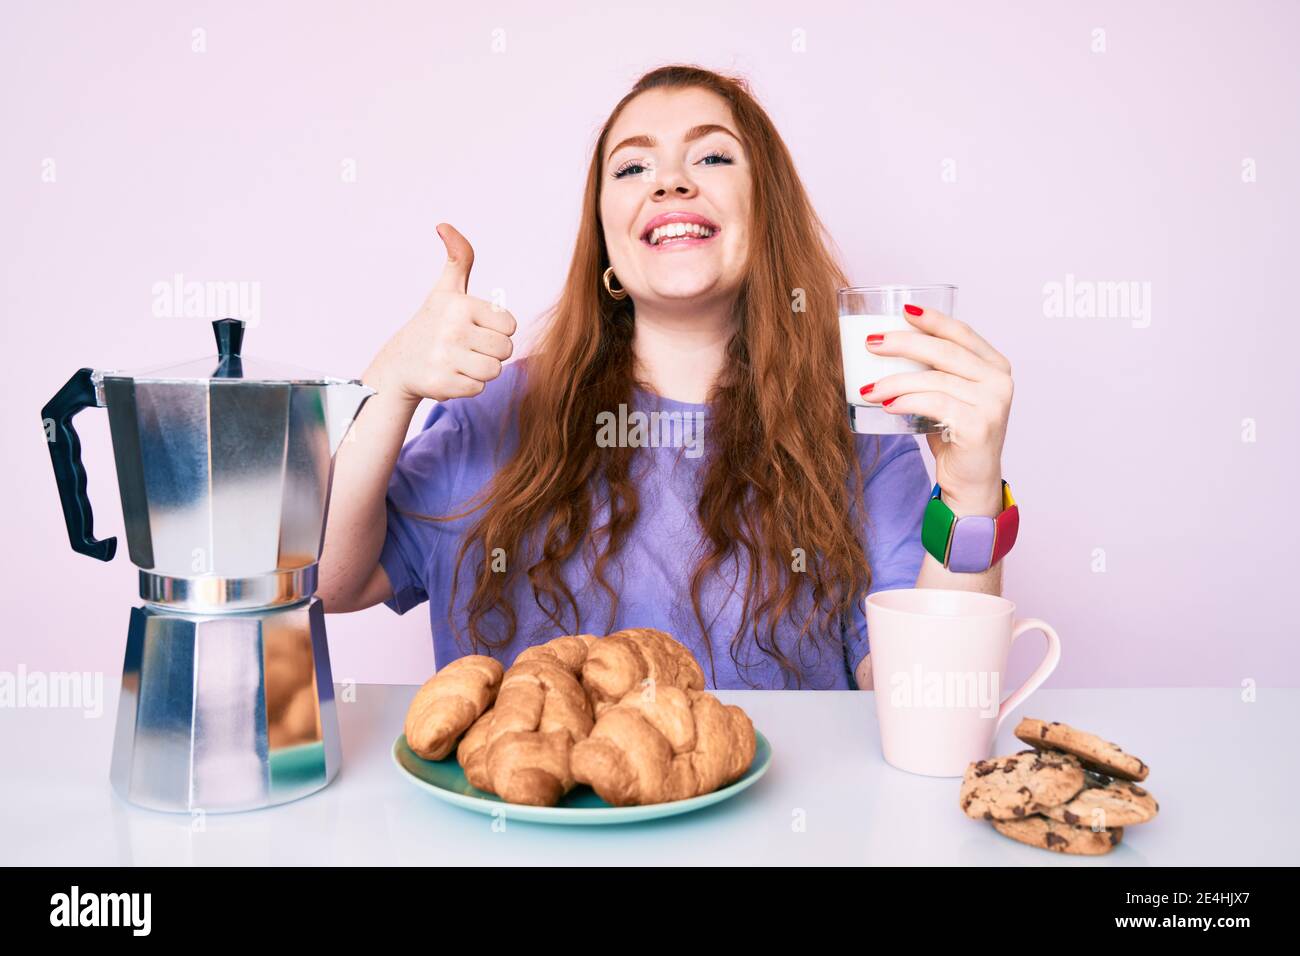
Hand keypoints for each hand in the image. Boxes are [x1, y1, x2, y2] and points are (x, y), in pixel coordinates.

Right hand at [365, 223, 516, 403]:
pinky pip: (478, 389)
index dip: (497, 330)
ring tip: (460, 362)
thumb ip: (458, 258)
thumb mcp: (446, 290)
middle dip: (491, 352)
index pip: (509, 325)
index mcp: (460, 304)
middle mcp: (452, 329)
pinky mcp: (440, 383)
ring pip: (494, 371)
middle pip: (505, 350)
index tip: (475, 328)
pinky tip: (449, 375)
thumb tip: (444, 225)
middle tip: (468, 348)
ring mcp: (444, 358)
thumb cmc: (432, 324)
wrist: (399, 364)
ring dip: (481, 371)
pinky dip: (467, 386)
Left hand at [860, 305, 1012, 510]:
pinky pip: (935, 404)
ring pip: (934, 380)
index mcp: (995, 367)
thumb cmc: (954, 437)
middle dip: (903, 343)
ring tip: (868, 388)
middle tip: (871, 344)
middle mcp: (999, 381)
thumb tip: (887, 347)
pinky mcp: (979, 426)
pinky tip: (887, 405)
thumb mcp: (948, 397)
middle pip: (945, 351)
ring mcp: (993, 404)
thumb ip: (935, 372)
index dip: (933, 319)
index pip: (962, 333)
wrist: (971, 483)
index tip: (902, 310)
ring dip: (895, 381)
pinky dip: (906, 402)